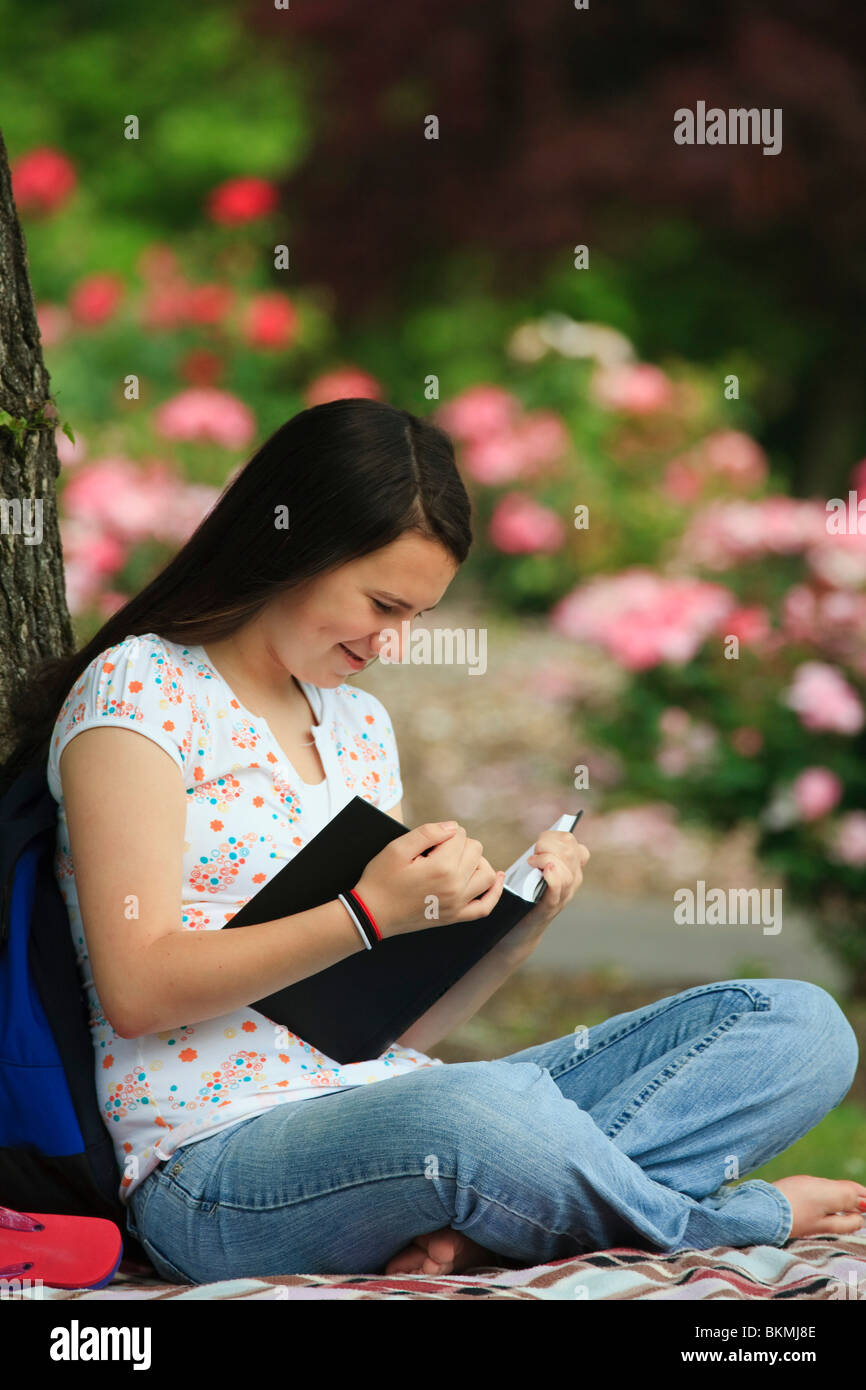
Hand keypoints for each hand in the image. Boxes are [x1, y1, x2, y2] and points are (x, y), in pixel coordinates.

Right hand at [353, 822, 505, 937]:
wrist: (372, 914)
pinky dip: (495, 892)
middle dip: (460, 844)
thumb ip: (428, 832)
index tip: (429, 842)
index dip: (445, 833)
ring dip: (477, 862)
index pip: (460, 836)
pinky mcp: (456, 917)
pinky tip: (497, 878)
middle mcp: (455, 887)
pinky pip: (486, 906)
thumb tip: (453, 827)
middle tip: (437, 851)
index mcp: (441, 867)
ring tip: (458, 861)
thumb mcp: (397, 848)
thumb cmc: (381, 879)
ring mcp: (458, 904)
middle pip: (476, 851)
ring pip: (487, 874)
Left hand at [525, 829, 589, 927]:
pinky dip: (554, 878)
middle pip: (569, 852)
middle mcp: (573, 880)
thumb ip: (546, 855)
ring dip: (547, 860)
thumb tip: (544, 840)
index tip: (538, 845)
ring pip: (567, 871)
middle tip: (533, 855)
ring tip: (532, 863)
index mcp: (571, 868)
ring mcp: (564, 895)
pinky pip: (559, 890)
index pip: (571, 842)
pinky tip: (546, 871)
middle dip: (547, 846)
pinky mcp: (550, 908)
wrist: (521, 929)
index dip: (553, 837)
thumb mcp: (539, 870)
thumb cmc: (526, 895)